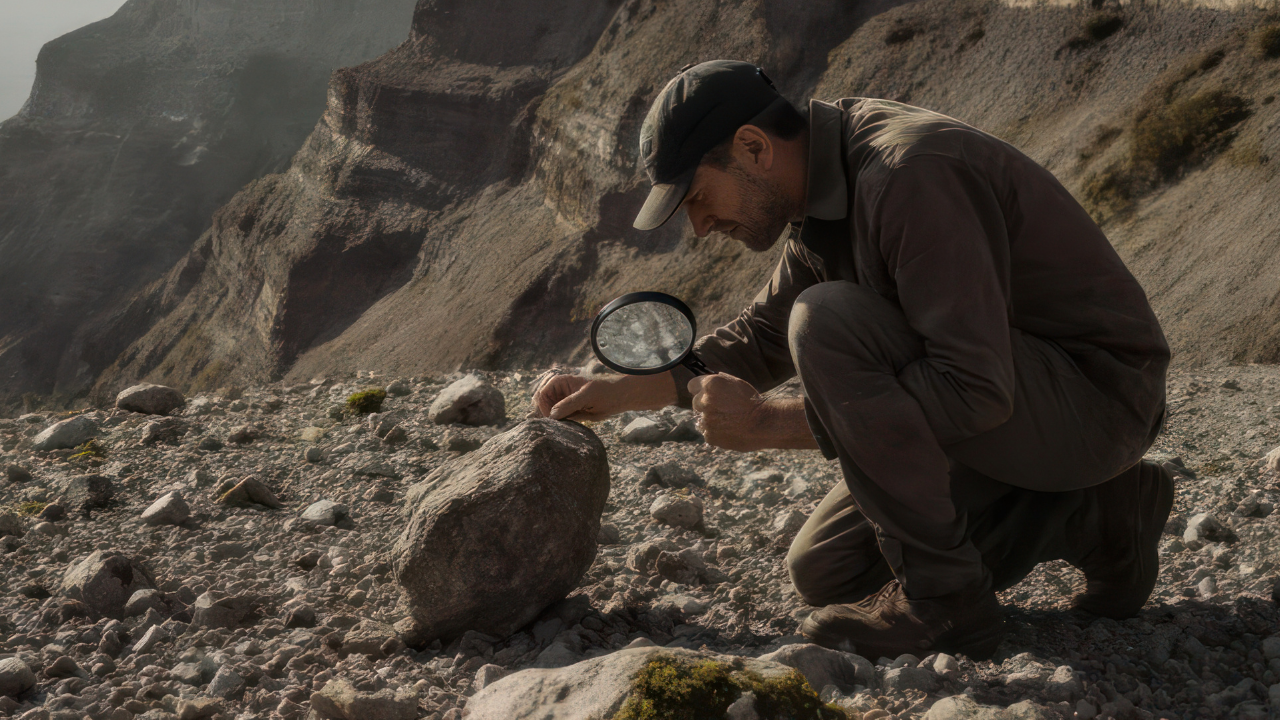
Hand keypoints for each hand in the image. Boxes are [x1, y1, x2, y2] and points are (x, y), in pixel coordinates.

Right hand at [530, 370, 676, 420]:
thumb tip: (552, 415)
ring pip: (550, 414)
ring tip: (565, 427)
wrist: (619, 398)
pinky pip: (560, 420)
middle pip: (543, 406)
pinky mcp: (570, 412)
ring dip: (555, 422)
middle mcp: (559, 392)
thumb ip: (569, 404)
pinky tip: (569, 428)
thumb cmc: (604, 391)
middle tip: (557, 426)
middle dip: (548, 416)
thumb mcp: (586, 395)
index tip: (553, 419)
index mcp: (559, 382)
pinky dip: (561, 425)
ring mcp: (564, 403)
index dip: (544, 408)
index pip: (542, 395)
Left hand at [688, 373, 769, 450]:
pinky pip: (708, 432)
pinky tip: (729, 429)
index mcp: (711, 385)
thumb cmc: (753, 401)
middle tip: (723, 408)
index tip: (706, 393)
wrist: (764, 424)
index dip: (699, 389)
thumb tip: (706, 382)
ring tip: (729, 420)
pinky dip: (716, 432)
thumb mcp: (736, 383)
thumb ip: (718, 382)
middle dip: (706, 405)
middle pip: (695, 402)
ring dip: (710, 419)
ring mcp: (706, 420)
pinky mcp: (709, 436)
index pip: (692, 385)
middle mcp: (705, 401)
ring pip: (701, 419)